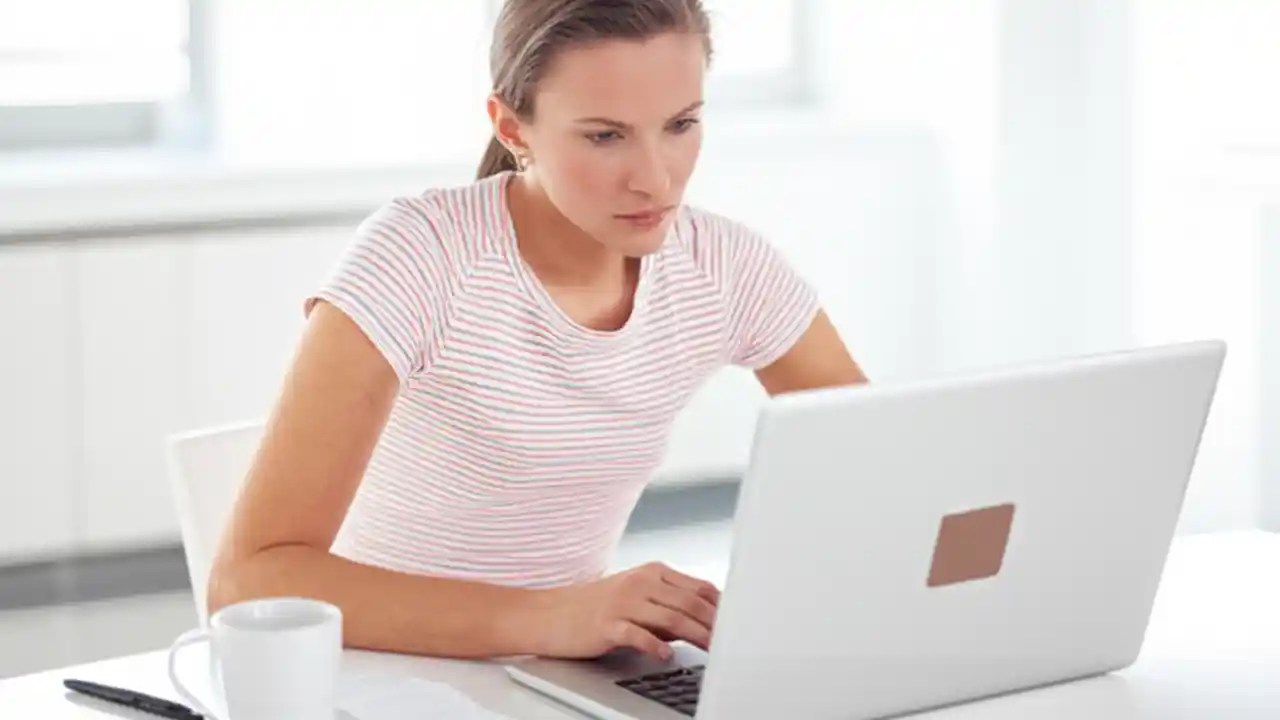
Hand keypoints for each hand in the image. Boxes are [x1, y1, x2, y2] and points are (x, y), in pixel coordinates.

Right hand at [527, 562, 720, 660]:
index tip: (740, 625)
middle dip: (716, 625)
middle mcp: (640, 583)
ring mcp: (623, 602)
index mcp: (652, 573)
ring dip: (696, 636)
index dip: (722, 607)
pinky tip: (667, 656)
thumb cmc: (597, 608)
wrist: (550, 614)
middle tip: (732, 644)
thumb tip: (708, 621)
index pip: (699, 588)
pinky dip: (656, 646)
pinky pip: (637, 634)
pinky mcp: (606, 624)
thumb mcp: (637, 597)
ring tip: (712, 652)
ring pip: (671, 618)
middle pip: (690, 603)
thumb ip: (670, 605)